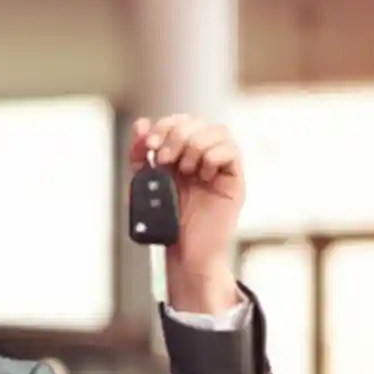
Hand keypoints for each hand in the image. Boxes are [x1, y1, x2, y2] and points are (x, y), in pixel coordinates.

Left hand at [130, 115, 242, 313]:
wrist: (184, 251)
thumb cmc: (168, 221)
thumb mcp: (145, 184)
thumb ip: (140, 156)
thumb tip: (140, 124)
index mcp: (181, 153)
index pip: (179, 121)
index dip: (164, 125)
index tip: (150, 145)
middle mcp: (202, 155)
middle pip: (197, 121)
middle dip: (176, 135)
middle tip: (165, 159)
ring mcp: (219, 165)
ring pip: (217, 131)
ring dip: (195, 145)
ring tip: (185, 170)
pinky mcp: (234, 179)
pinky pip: (231, 151)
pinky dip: (213, 157)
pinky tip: (203, 176)